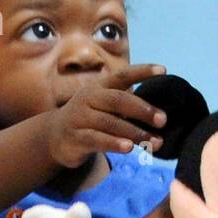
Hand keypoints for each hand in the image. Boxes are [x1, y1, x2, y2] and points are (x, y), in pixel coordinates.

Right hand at [45, 63, 168, 169]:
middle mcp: (88, 97)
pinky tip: (129, 148)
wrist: (54, 136)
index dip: (142, 71)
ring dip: (135, 132)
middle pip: (118, 100)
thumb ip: (126, 106)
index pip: (122, 75)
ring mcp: (80, 117)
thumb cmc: (89, 118)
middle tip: (163, 120)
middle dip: (142, 110)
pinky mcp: (75, 137)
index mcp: (99, 86)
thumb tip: (160, 113)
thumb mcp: (104, 106)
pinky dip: (114, 143)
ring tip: (155, 141)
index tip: (163, 70)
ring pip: (110, 123)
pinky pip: (96, 139)